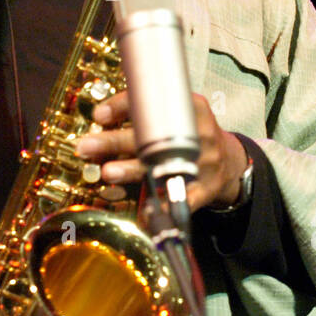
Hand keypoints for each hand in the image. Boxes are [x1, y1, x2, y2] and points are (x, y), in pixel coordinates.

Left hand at [75, 90, 247, 212]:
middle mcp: (198, 134)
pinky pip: (178, 200)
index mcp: (191, 109)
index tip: (98, 116)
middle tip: (87, 146)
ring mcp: (202, 163)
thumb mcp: (179, 114)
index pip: (154, 103)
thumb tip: (102, 115)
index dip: (123, 107)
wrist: (228, 162)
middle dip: (115, 142)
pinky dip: (159, 208)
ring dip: (130, 170)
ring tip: (106, 172)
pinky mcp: (204, 190)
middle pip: (152, 138)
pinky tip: (141, 212)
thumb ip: (148, 112)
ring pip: (162, 167)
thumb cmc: (191, 135)